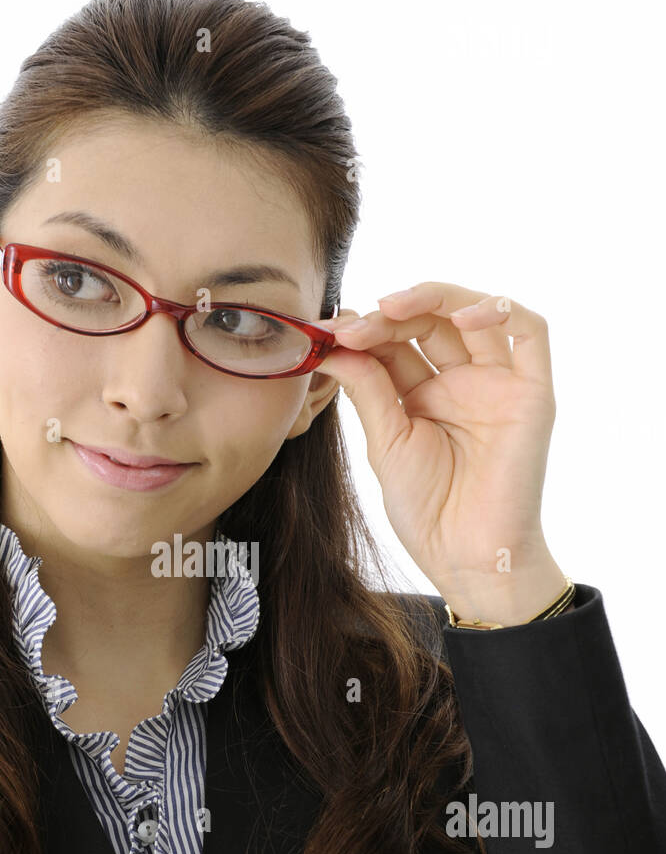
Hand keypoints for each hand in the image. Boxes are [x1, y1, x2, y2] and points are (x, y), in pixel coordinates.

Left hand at [315, 281, 568, 622]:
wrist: (467, 555)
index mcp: (423, 395)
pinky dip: (498, 310)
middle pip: (429, 322)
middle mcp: (462, 382)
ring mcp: (498, 383)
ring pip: (473, 314)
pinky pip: (529, 331)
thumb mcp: (386, 442)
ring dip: (432, 299)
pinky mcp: (532, 391)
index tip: (321, 333)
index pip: (394, 342)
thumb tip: (331, 342)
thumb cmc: (427, 511)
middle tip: (350, 328)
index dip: (360, 330)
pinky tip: (459, 316)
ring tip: (391, 308)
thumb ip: (367, 388)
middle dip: (387, 317)